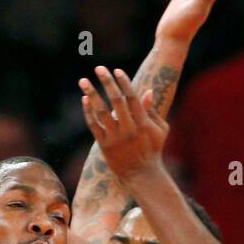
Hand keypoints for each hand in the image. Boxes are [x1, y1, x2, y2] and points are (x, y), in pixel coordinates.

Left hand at [80, 67, 169, 182]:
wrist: (142, 175)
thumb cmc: (153, 150)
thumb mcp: (160, 130)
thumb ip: (152, 111)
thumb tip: (147, 91)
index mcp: (143, 122)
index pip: (131, 97)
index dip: (123, 82)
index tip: (116, 70)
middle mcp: (129, 129)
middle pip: (116, 100)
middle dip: (107, 81)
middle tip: (99, 68)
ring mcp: (116, 138)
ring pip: (101, 111)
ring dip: (91, 94)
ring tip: (83, 80)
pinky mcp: (105, 146)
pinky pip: (94, 126)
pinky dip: (88, 112)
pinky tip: (84, 99)